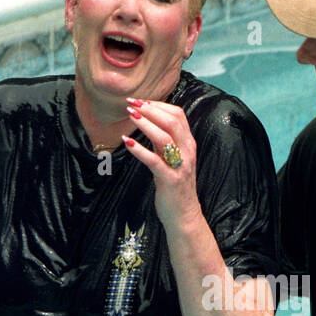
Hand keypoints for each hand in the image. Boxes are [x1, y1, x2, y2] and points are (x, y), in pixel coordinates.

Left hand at [120, 97, 202, 227]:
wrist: (184, 215)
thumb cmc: (175, 186)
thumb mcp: (172, 158)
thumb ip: (165, 141)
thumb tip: (148, 122)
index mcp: (188, 144)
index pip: (178, 115)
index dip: (158, 104)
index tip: (140, 100)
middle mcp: (187, 152)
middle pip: (172, 121)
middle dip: (150, 109)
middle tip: (131, 104)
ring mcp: (180, 166)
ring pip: (165, 137)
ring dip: (145, 124)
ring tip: (130, 116)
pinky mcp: (169, 179)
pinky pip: (154, 161)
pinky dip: (139, 149)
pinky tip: (127, 142)